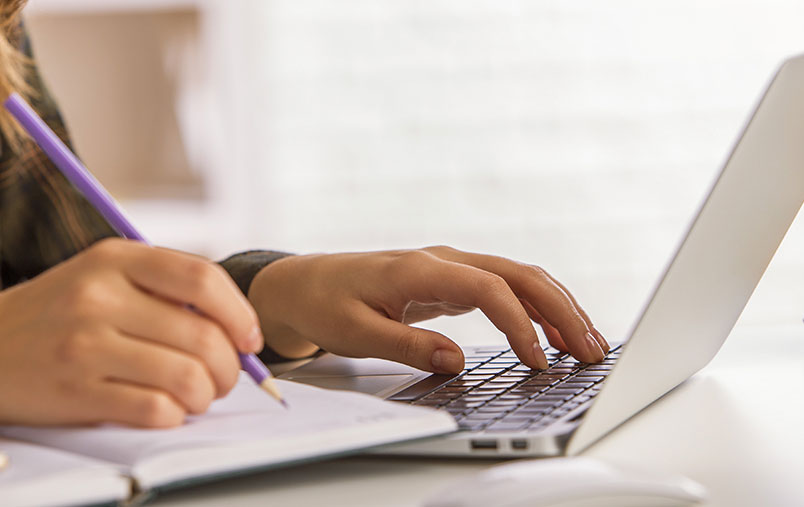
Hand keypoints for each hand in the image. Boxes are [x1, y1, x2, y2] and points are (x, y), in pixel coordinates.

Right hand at [0, 238, 261, 426]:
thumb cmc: (54, 313)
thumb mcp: (102, 274)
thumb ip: (162, 287)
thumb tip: (234, 324)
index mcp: (114, 259)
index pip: (202, 278)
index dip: (239, 312)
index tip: (249, 338)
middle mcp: (101, 297)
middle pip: (203, 334)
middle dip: (230, 367)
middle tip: (227, 378)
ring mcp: (87, 345)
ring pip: (186, 376)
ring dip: (207, 394)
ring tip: (199, 396)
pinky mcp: (77, 391)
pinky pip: (155, 409)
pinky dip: (175, 415)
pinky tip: (169, 410)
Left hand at [247, 246, 607, 372]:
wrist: (306, 284)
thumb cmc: (326, 303)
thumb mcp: (356, 332)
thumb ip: (407, 345)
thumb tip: (456, 361)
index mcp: (421, 269)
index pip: (488, 289)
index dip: (519, 324)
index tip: (537, 361)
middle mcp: (444, 261)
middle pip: (519, 275)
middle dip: (561, 311)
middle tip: (592, 350)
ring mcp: (451, 268)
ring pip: (519, 278)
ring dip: (556, 308)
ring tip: (587, 344)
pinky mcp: (451, 282)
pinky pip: (505, 290)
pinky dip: (534, 309)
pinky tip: (551, 335)